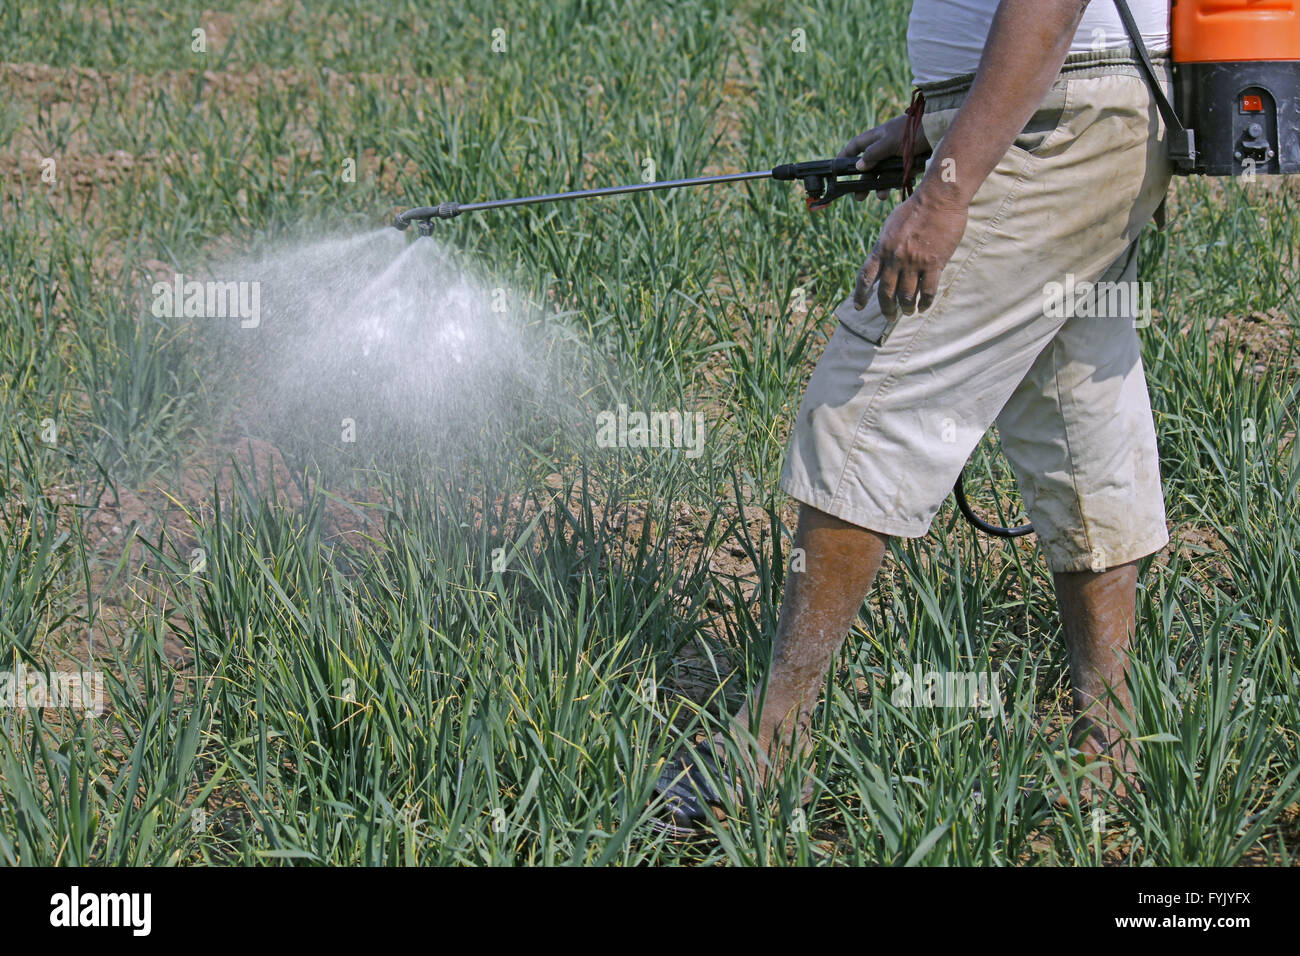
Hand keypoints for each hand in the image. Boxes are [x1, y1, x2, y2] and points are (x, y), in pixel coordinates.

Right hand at [838, 116, 928, 200]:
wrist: (938, 130)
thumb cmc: (912, 131)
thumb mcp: (889, 143)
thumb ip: (873, 155)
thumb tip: (858, 166)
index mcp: (877, 136)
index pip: (856, 146)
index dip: (845, 155)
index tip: (836, 167)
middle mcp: (885, 145)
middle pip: (869, 165)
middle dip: (864, 181)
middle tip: (859, 196)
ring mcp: (897, 153)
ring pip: (884, 172)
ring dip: (880, 185)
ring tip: (880, 197)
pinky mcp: (909, 161)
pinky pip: (899, 174)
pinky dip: (896, 182)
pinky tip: (896, 188)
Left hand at [853, 184, 967, 316]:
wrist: (938, 198)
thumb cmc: (915, 208)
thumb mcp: (891, 226)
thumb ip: (885, 246)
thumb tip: (881, 262)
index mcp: (882, 248)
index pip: (866, 277)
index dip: (861, 294)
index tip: (859, 306)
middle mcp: (895, 258)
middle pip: (886, 292)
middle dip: (887, 308)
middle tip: (890, 317)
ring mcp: (914, 262)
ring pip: (907, 295)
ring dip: (906, 308)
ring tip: (908, 313)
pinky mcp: (934, 263)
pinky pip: (927, 290)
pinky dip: (925, 302)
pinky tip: (924, 306)